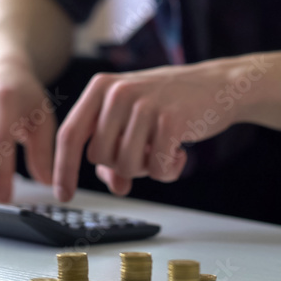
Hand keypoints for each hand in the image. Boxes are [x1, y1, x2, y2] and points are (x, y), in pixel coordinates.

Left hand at [52, 59, 257, 201]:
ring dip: (147, 169)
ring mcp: (144, 104)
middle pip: (100, 156)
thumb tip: (114, 186)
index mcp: (101, 87)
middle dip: (121, 165)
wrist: (218, 85)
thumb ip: (116, 151)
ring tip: (163, 148)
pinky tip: (180, 153)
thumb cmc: (170, 104)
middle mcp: (118, 92)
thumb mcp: (134, 121)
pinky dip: (168, 171)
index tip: (62, 195)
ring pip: (126, 165)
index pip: (70, 133)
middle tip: (146, 151)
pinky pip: (157, 168)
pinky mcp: (171, 119)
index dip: (63, 168)